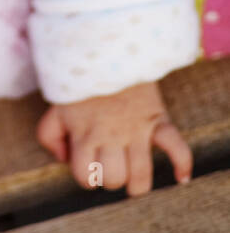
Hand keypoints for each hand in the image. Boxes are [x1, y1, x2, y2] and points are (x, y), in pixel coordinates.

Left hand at [36, 80, 192, 197]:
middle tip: (111, 166)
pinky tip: (180, 178)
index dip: (86, 177)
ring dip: (138, 184)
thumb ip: (49, 135)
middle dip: (111, 179)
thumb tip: (62, 159)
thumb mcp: (56, 106)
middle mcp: (110, 136)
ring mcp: (136, 129)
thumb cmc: (79, 80)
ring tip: (134, 181)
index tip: (89, 166)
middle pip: (114, 179)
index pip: (85, 177)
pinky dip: (182, 164)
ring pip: (141, 175)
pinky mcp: (156, 118)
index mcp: (84, 134)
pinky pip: (176, 146)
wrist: (106, 47)